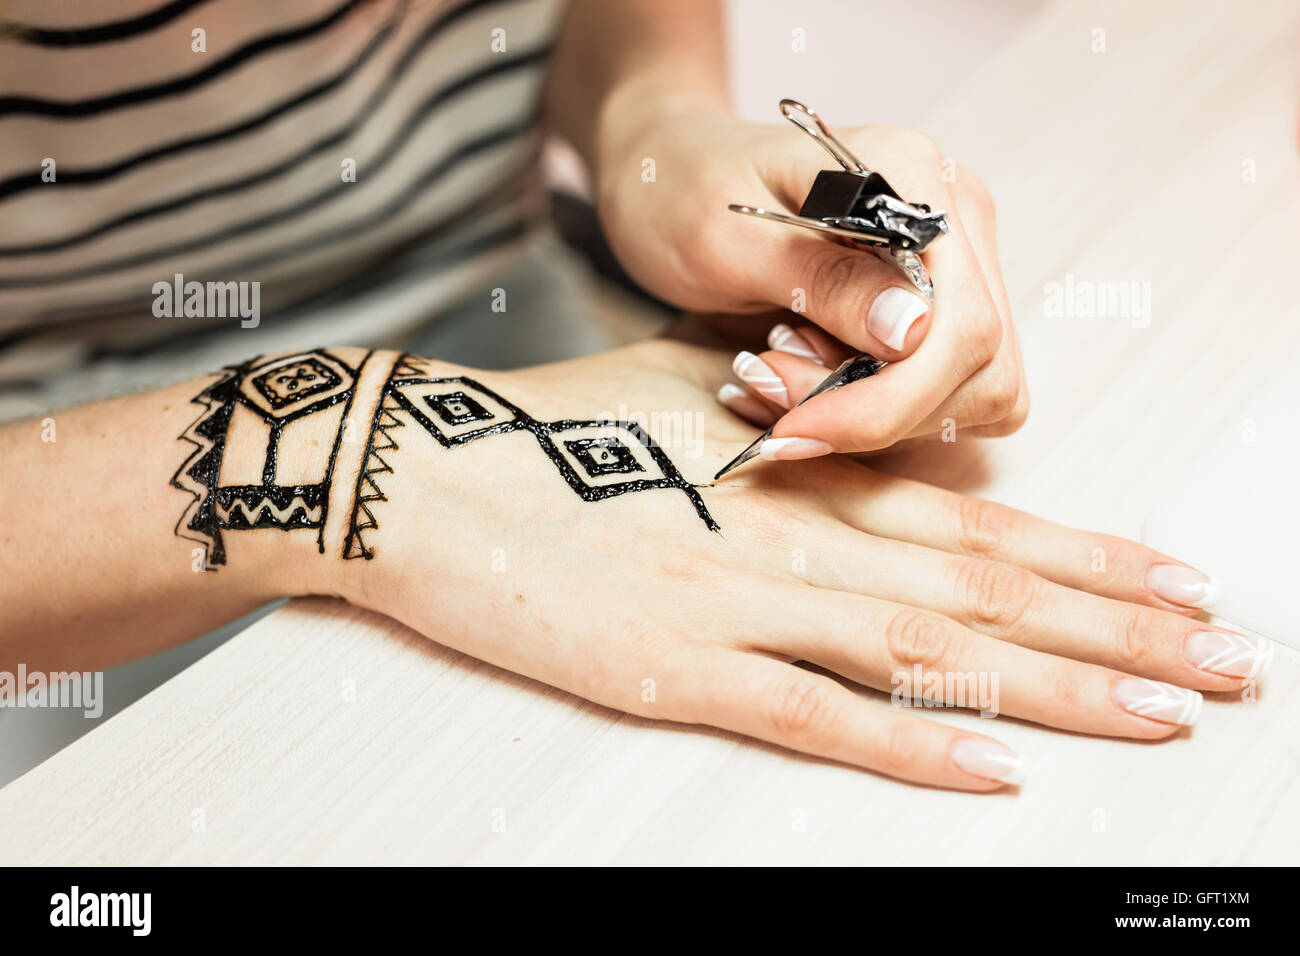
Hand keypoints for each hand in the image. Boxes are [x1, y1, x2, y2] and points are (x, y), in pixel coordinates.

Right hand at [322, 340, 1265, 790]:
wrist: (420, 473)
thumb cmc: (546, 426)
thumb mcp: (678, 394)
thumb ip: (780, 420)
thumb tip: (856, 429)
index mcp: (795, 468)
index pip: (975, 517)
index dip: (1085, 555)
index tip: (1174, 581)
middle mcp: (792, 537)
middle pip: (984, 591)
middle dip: (1114, 630)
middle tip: (1223, 661)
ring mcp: (738, 608)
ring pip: (928, 654)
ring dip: (1052, 689)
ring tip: (1159, 715)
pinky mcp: (674, 673)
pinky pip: (815, 721)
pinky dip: (909, 751)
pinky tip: (993, 772)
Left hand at [596, 108, 1026, 454]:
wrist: (671, 176)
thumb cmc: (685, 192)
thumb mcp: (726, 238)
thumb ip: (820, 278)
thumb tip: (913, 330)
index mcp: (915, 176)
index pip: (964, 322)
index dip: (890, 399)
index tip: (796, 427)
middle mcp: (957, 218)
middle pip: (978, 367)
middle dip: (870, 409)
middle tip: (765, 381)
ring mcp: (956, 266)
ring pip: (967, 393)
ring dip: (864, 412)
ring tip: (769, 370)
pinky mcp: (937, 311)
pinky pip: (935, 396)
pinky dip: (864, 412)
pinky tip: (794, 383)